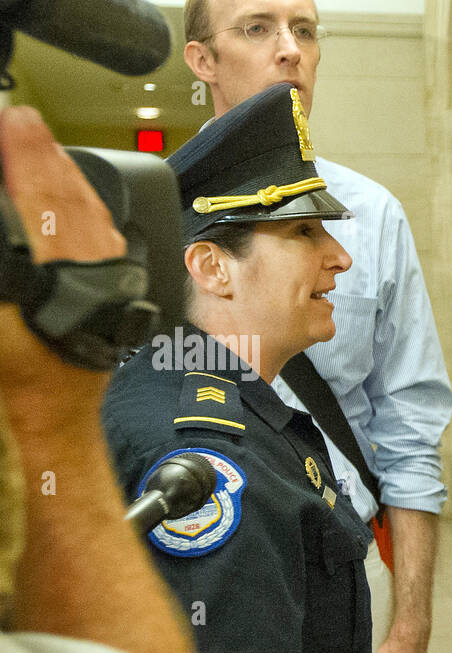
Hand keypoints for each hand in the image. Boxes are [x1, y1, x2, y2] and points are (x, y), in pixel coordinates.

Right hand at [0, 107, 123, 415]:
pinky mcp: (115, 288)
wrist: (56, 408)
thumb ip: (7, 262)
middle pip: (69, 199)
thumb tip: (6, 224)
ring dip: (67, 177)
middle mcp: (91, 268)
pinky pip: (103, 237)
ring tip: (44, 144)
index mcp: (59, 269)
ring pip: (90, 215)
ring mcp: (109, 277)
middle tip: (23, 121)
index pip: (42, 198)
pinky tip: (76, 194)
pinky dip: (87, 209)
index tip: (12, 123)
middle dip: (45, 157)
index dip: (26, 158)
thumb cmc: (20, 367)